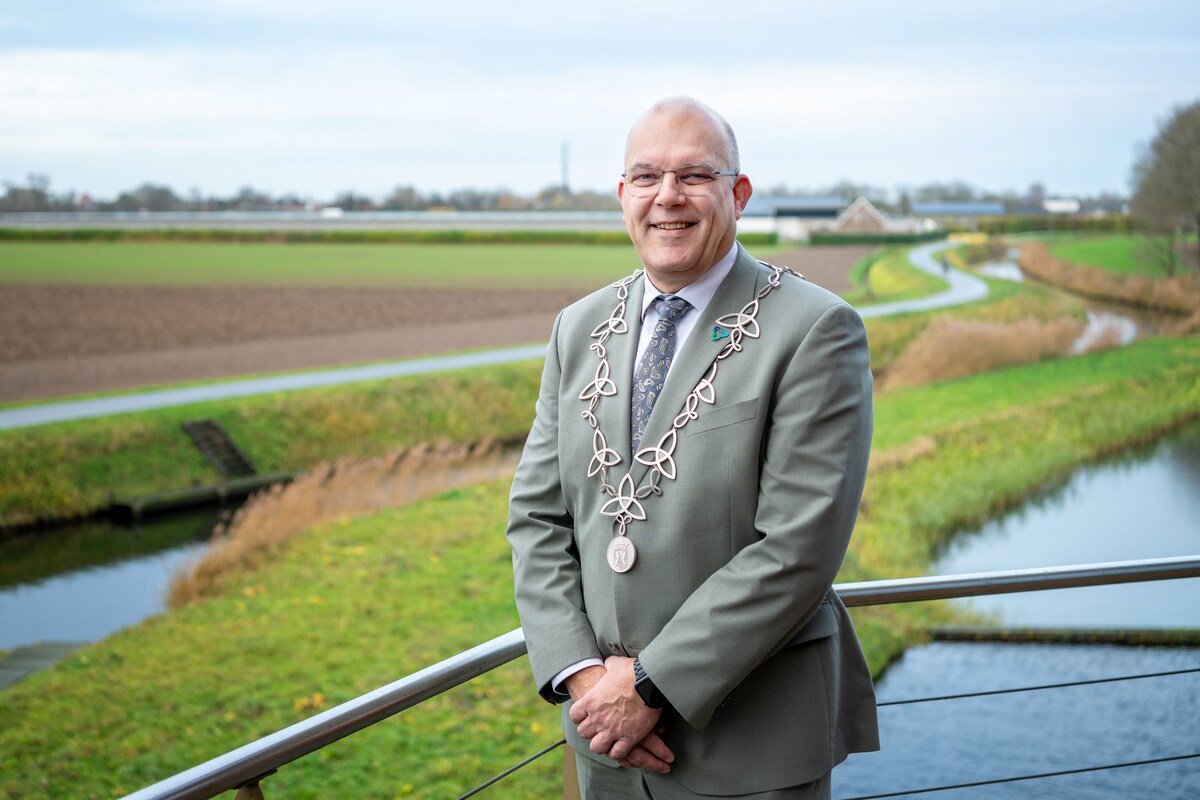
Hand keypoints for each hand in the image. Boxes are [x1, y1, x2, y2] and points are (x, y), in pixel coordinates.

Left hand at [568, 656, 673, 770]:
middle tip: (598, 728)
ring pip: (597, 747)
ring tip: (607, 741)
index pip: (574, 716)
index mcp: (591, 701)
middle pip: (583, 733)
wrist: (650, 683)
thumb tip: (608, 664)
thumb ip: (607, 666)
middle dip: (590, 731)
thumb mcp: (615, 664)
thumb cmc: (633, 672)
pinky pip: (616, 754)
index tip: (587, 716)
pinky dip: (617, 752)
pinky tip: (621, 747)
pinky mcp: (628, 738)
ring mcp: (612, 730)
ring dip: (601, 745)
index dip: (580, 717)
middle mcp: (598, 718)